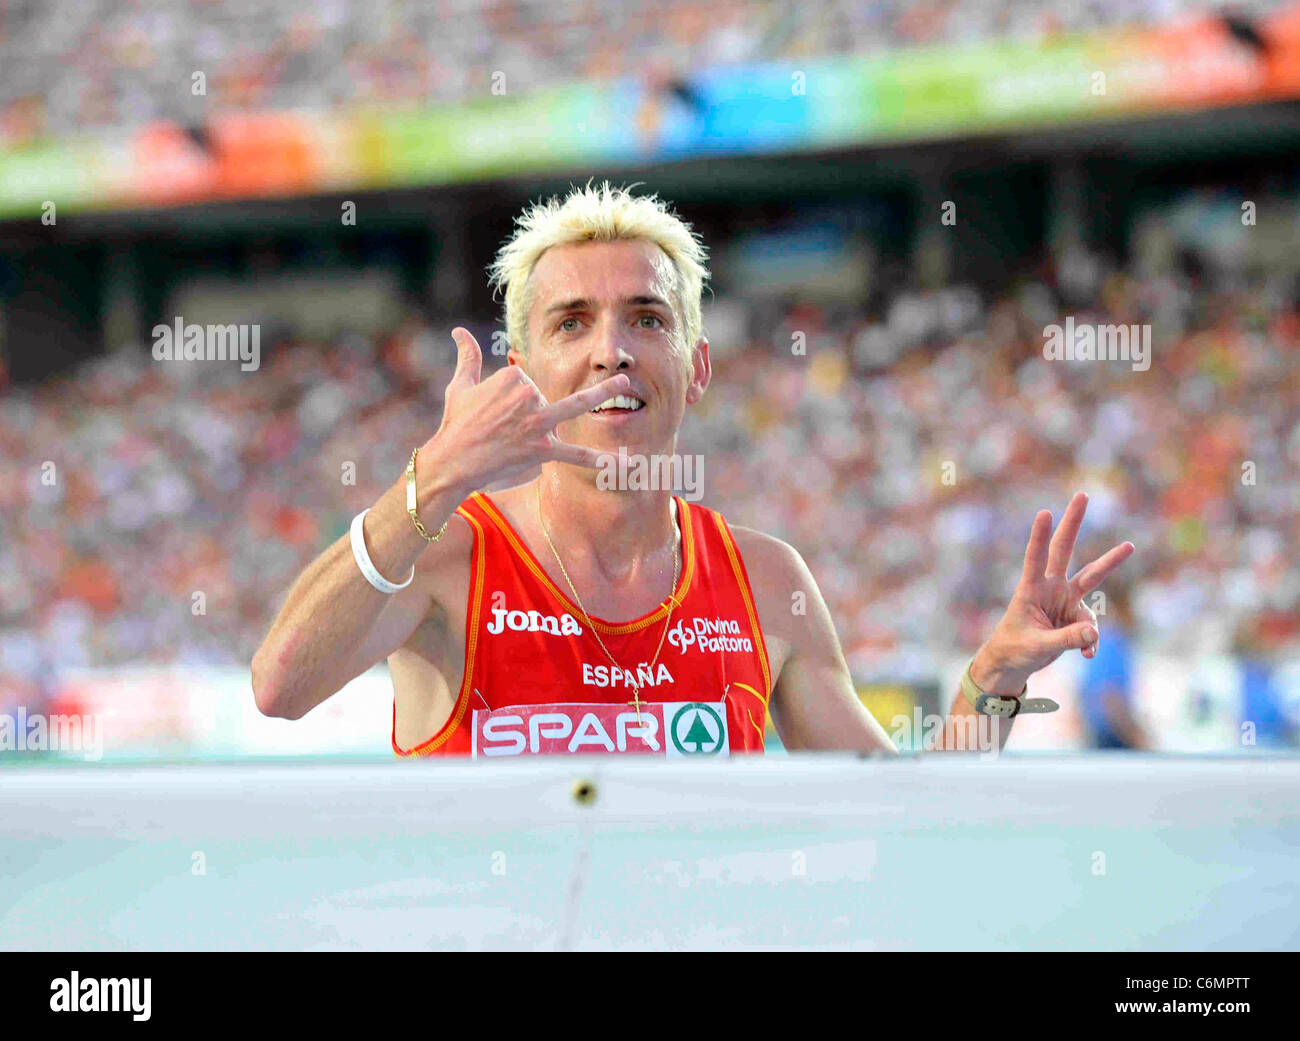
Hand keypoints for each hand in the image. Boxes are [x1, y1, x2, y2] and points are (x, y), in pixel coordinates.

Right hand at [419, 327, 629, 493]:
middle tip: (558, 402)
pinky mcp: (542, 449)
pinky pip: (574, 453)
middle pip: (546, 395)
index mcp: (512, 377)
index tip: (495, 413)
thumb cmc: (456, 424)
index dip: (513, 400)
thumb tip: (458, 330)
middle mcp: (528, 396)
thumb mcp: (460, 386)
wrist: (452, 461)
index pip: (528, 381)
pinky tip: (623, 462)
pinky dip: (597, 459)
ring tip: (626, 384)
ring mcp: (537, 422)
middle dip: (533, 409)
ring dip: (602, 394)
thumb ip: (467, 356)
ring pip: (573, 407)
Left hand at [971, 492, 1134, 696]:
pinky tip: (1088, 654)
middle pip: (1064, 550)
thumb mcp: (1037, 646)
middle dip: (1073, 523)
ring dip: (1110, 561)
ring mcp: (1064, 598)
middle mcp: (1050, 587)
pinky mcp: (1075, 614)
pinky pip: (1092, 624)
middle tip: (1082, 495)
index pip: (1035, 558)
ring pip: (1091, 576)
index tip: (1045, 512)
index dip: (1040, 537)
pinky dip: (1091, 639)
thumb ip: (1065, 639)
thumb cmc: (1016, 648)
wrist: (1014, 661)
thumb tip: (1093, 631)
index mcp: (1031, 589)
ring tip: (1130, 546)